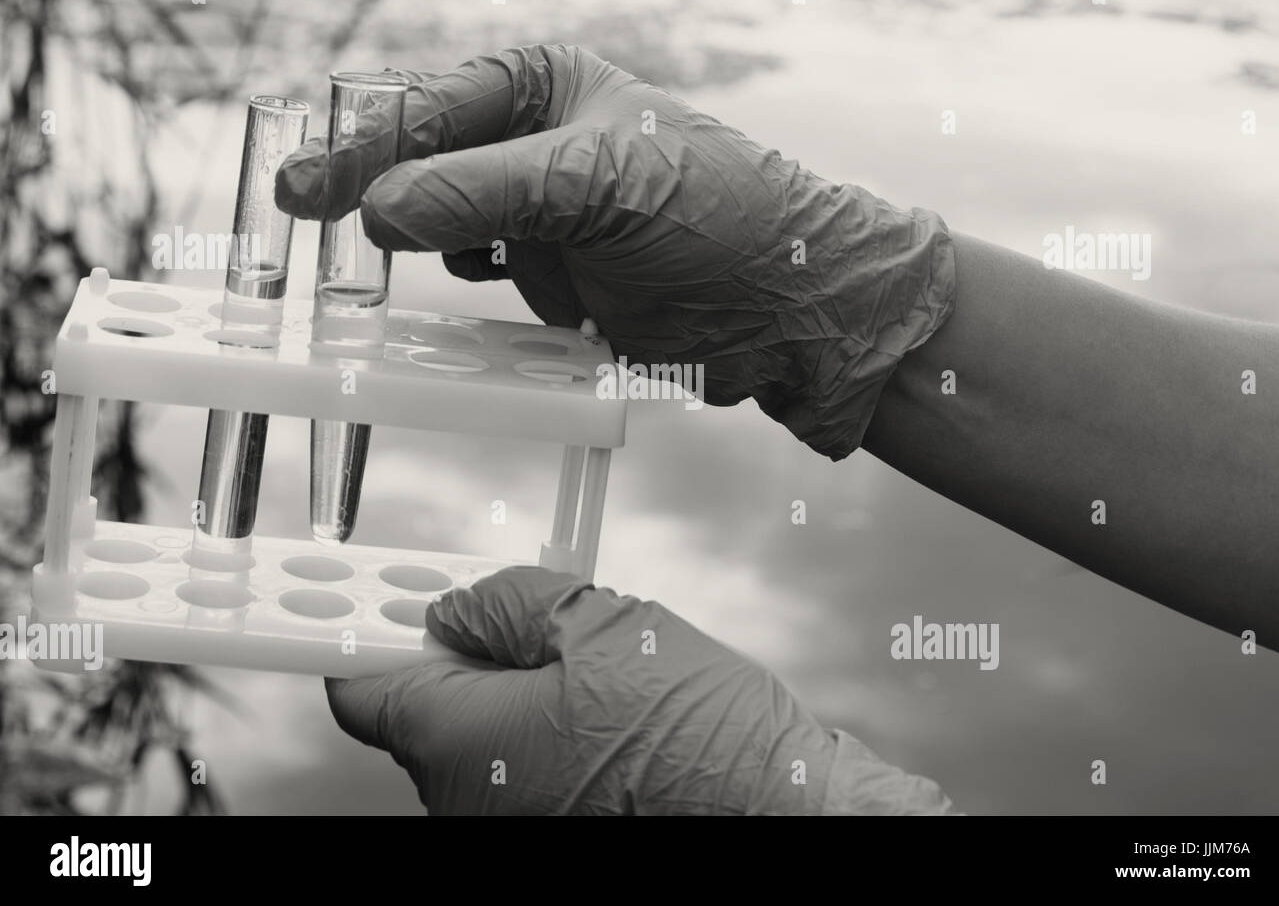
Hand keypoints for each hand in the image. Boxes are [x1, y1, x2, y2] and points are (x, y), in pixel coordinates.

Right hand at [277, 45, 954, 458]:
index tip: (303, 191)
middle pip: (421, 163)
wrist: (789, 307)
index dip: (360, 148)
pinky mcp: (552, 277)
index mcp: (544, 87)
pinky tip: (446, 303)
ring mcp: (540, 214)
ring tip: (371, 271)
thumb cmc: (719, 214)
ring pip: (441, 226)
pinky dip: (461, 294)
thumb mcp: (599, 186)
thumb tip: (378, 209)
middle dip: (369, 192)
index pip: (428, 109)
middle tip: (301, 222)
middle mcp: (535, 144)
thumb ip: (484, 191)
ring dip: (415, 248)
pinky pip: (479, 281)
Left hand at [325, 566, 954, 814]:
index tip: (360, 586)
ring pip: (479, 734)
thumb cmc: (701, 736)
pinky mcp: (557, 824)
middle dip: (459, 644)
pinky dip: (542, 720)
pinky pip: (522, 763)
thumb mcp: (600, 624)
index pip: (357, 682)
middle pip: (422, 705)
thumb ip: (508, 602)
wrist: (788, 816)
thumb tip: (455, 605)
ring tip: (593, 655)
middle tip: (516, 602)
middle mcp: (468, 801)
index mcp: (458, 744)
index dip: (359, 622)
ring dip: (512, 681)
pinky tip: (608, 698)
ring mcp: (513, 823)